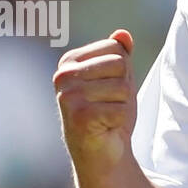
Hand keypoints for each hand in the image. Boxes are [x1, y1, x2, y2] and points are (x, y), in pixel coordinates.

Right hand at [53, 29, 136, 174]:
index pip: (116, 48)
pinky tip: (106, 127)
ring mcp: (68, 96)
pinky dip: (120, 121)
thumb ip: (120, 54)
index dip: (123, 71)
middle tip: (109, 105)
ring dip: (123, 106)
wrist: (102, 152)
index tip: (109, 89)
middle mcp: (63, 76)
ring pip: (123, 88)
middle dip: (124, 88)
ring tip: (107, 116)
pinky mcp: (79, 117)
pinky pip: (121, 110)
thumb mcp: (118, 78)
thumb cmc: (109, 112)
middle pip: (120, 64)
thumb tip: (123, 34)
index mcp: (70, 61)